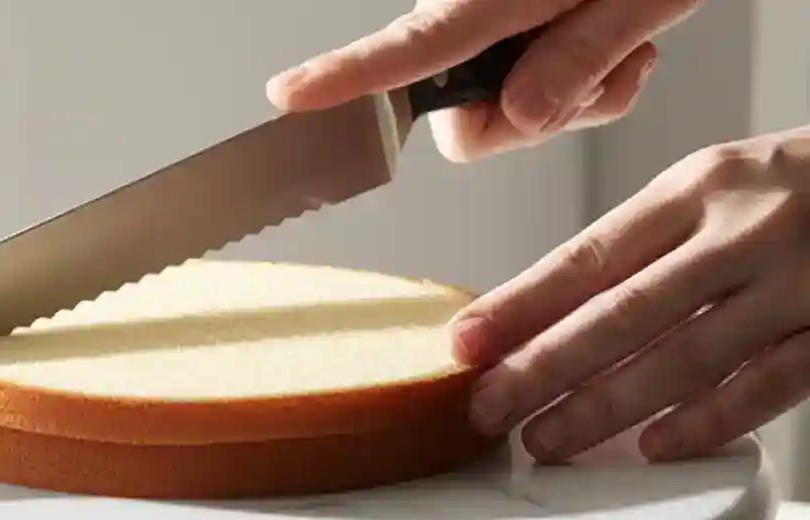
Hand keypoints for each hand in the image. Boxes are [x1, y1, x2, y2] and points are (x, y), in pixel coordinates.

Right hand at [266, 0, 701, 161]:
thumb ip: (581, 57)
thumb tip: (519, 117)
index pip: (410, 49)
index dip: (344, 77)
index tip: (286, 95)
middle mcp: (473, 4)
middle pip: (464, 115)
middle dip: (533, 117)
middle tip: (606, 78)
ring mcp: (482, 14)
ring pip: (498, 106)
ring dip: (566, 95)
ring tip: (625, 48)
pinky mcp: (498, 21)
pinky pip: (521, 84)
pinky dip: (573, 78)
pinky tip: (619, 45)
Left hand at [450, 126, 809, 462]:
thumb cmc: (801, 190)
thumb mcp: (721, 188)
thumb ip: (650, 246)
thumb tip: (547, 315)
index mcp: (699, 187)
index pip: (589, 256)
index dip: (520, 305)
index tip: (463, 345)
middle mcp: (744, 230)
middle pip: (623, 312)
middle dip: (544, 369)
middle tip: (487, 411)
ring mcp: (799, 282)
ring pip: (685, 356)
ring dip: (606, 408)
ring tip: (546, 443)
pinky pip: (769, 385)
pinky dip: (708, 420)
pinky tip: (653, 450)